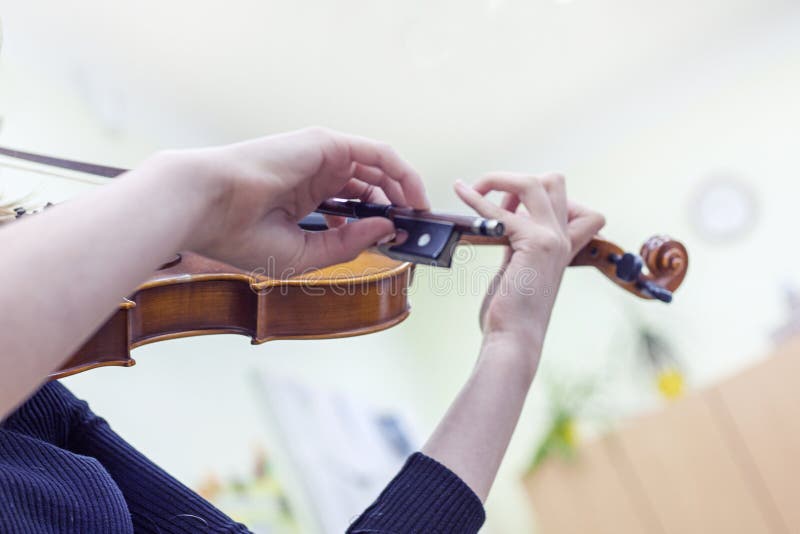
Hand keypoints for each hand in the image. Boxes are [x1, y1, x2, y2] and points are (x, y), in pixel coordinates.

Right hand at [160, 127, 427, 273]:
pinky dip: (402, 173)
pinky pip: (378, 153)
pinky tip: (414, 199)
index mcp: (305, 198)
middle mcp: (316, 174)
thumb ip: (348, 243)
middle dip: (398, 208)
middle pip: (372, 186)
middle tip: (414, 232)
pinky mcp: (327, 143)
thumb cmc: (241, 234)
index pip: (353, 206)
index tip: (397, 243)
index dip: (378, 223)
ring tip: (420, 219)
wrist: (206, 205)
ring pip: (379, 168)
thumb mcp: (306, 253)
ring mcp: (322, 157)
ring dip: (405, 191)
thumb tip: (389, 229)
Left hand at [454, 173, 604, 344]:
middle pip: (555, 182)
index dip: (542, 196)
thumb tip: (504, 220)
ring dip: (501, 179)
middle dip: (517, 179)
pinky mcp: (535, 243)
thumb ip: (517, 244)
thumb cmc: (511, 313)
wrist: (514, 339)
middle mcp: (562, 238)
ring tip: (475, 190)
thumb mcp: (518, 269)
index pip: (573, 203)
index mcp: (562, 245)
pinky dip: (477, 198)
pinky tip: (462, 192)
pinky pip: (502, 210)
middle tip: (489, 192)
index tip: (510, 206)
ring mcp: (552, 238)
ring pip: (536, 183)